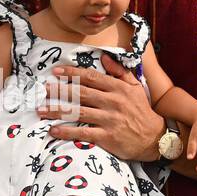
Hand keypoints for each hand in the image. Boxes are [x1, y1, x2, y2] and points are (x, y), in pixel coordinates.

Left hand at [35, 54, 161, 161]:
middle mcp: (112, 102)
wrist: (155, 138)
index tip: (56, 71)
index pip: (91, 77)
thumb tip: (104, 57)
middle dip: (60, 90)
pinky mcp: (107, 137)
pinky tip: (53, 130)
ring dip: (58, 110)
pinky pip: (83, 133)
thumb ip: (119, 72)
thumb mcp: (135, 87)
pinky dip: (67, 132)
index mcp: (118, 88)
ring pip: (78, 112)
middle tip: (44, 89)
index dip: (72, 73)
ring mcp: (109, 119)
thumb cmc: (142, 111)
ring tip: (41, 109)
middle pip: (81, 93)